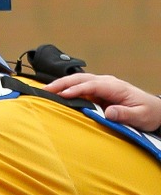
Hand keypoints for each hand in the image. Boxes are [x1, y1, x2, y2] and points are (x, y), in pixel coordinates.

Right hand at [45, 72, 160, 131]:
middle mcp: (107, 82)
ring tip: (45, 90)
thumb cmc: (148, 113)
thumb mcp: (140, 116)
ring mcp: (101, 85)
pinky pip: (79, 86)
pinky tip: (56, 93)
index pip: (93, 85)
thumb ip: (125, 114)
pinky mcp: (97, 91)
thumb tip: (109, 112)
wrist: (154, 109)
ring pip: (78, 80)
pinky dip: (66, 88)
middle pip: (81, 78)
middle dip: (62, 83)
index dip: (77, 89)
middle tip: (45, 90)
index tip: (63, 95)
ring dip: (61, 84)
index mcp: (116, 87)